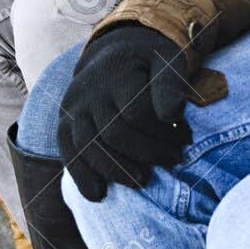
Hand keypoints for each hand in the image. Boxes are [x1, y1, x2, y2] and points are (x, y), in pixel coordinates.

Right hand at [57, 25, 197, 201]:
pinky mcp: (63, 123)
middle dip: (147, 153)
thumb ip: (170, 83)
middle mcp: (88, 90)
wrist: (115, 52)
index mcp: (115, 71)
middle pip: (113, 133)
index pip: (136, 112)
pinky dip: (82, 176)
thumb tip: (172, 114)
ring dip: (117, 170)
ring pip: (89, 146)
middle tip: (174, 160)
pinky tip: (99, 195)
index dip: (163, 131)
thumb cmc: (149, 60)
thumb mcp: (166, 59)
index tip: (186, 138)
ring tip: (144, 181)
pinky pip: (69, 153)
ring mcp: (72, 108)